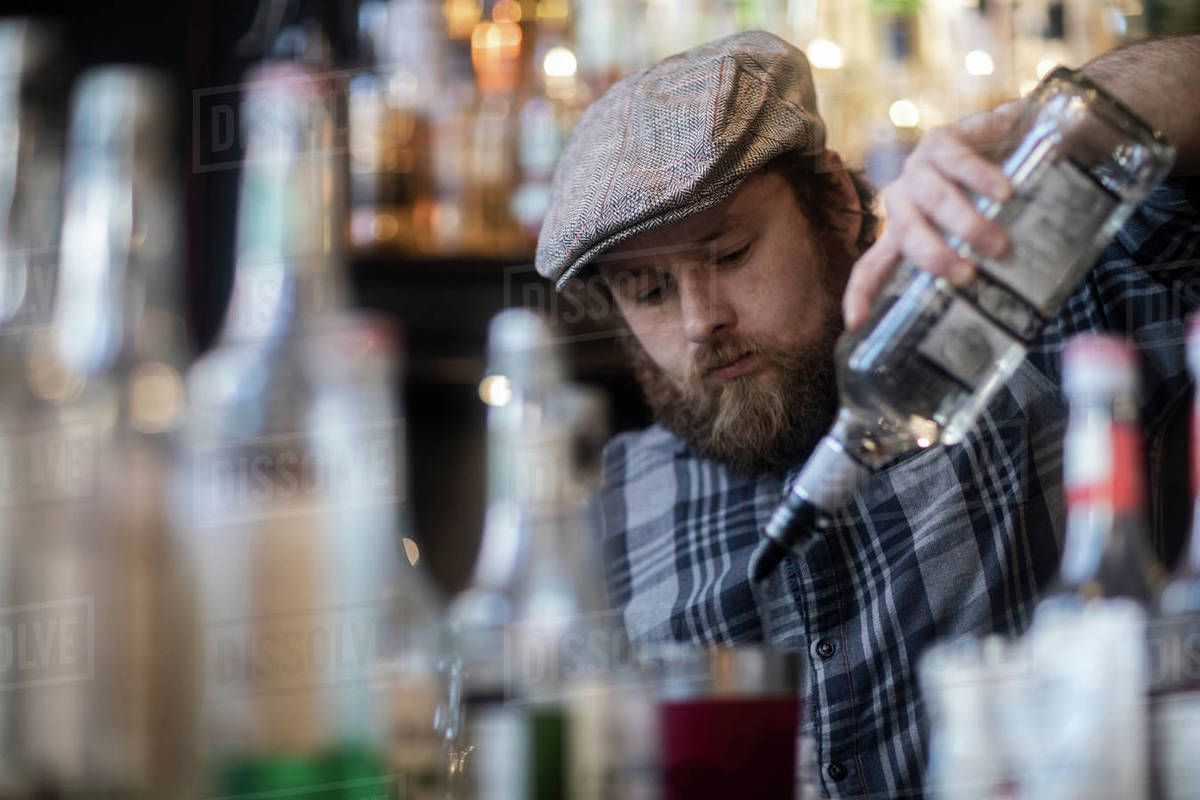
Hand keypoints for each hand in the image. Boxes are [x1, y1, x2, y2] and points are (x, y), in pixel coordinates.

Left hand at [842, 101, 1026, 329]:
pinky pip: (957, 161)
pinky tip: (1004, 193)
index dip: (860, 295)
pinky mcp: (941, 140)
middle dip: (936, 257)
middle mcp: (902, 201)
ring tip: (999, 244)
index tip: (855, 324)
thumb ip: (979, 265)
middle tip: (969, 275)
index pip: (871, 267)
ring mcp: (918, 168)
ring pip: (932, 198)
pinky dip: (982, 179)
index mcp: (902, 231)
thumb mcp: (979, 238)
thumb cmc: (992, 202)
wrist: (1014, 141)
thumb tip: (1004, 317)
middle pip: (906, 233)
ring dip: (965, 224)